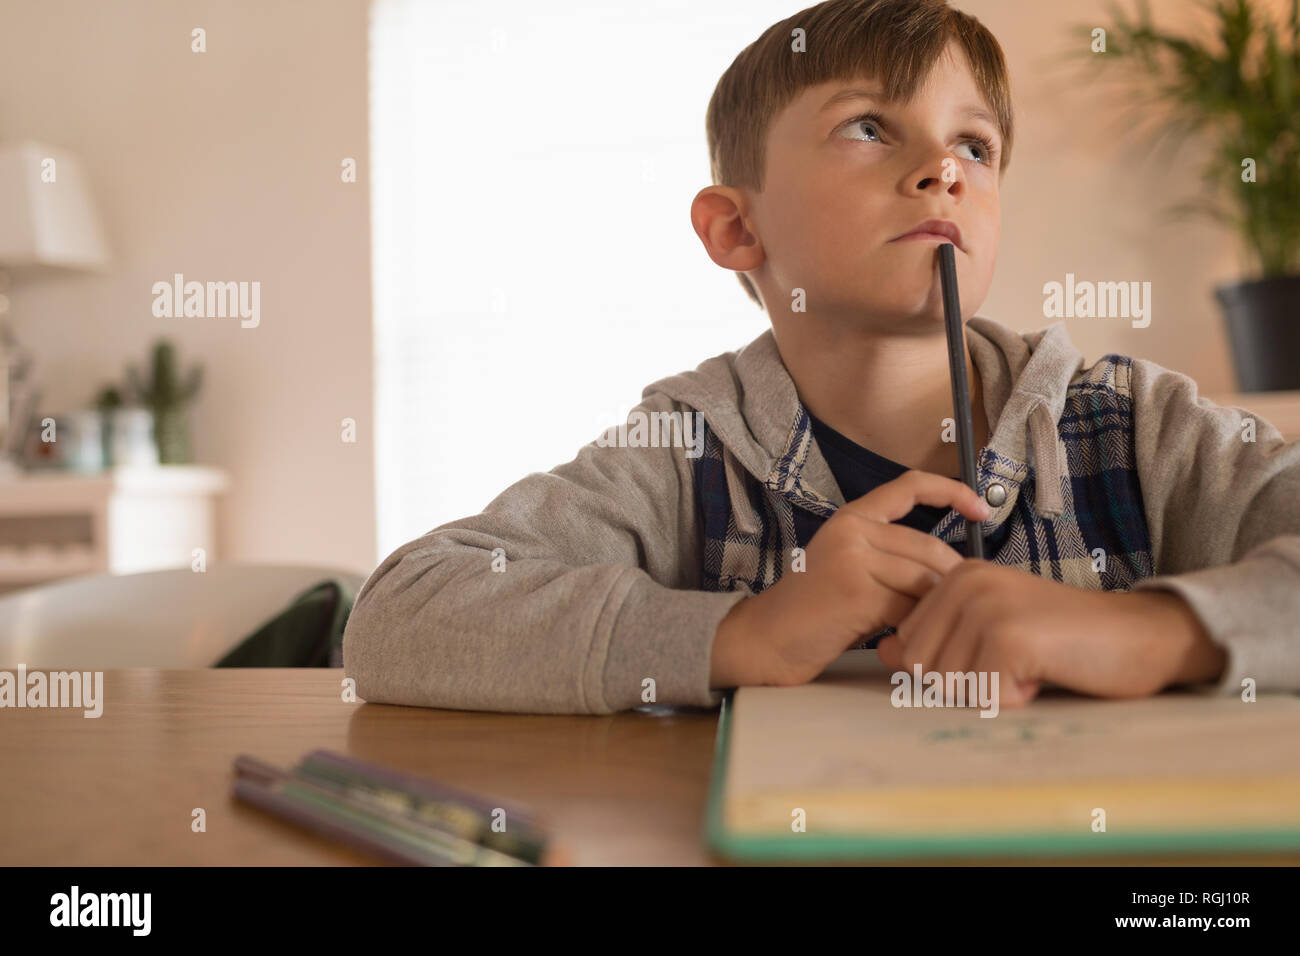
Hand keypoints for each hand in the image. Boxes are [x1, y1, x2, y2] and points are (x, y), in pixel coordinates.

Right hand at [711, 470, 990, 688]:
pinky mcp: (856, 590)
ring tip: (920, 629)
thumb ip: (895, 557)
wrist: (768, 638)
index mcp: (852, 517)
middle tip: (951, 610)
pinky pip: (909, 607)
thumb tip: (956, 569)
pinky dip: (912, 628)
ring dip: (930, 609)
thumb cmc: (818, 612)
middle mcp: (852, 529)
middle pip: (929, 547)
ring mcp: (852, 556)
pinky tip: (897, 640)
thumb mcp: (854, 569)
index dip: (952, 491)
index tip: (981, 509)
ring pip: (923, 579)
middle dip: (949, 582)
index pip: (910, 486)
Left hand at [875, 560, 1226, 707]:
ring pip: (948, 686)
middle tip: (1016, 662)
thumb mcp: (989, 634)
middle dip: (967, 683)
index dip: (952, 669)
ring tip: (1032, 663)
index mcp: (955, 578)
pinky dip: (1015, 699)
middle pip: (922, 669)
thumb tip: (884, 651)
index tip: (999, 651)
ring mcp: (985, 607)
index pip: (909, 646)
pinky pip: (984, 697)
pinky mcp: (1008, 637)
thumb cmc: (1063, 639)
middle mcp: (964, 583)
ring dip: (993, 692)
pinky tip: (1044, 672)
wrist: (1138, 636)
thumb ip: (937, 640)